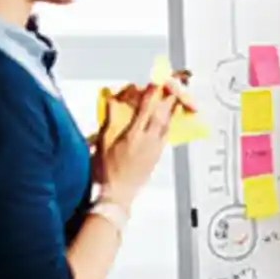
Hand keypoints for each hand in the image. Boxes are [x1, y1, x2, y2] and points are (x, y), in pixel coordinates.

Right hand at [96, 85, 177, 209]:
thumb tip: (113, 101)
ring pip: (168, 124)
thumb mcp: (103, 143)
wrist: (116, 195)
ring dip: (172, 110)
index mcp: (133, 135)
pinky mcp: (158, 156)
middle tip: (174, 86)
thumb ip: (110, 120)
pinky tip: (169, 120)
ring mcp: (155, 149)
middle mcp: (148, 140)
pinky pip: (167, 135)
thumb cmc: (106, 172)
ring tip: (176, 99)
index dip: (152, 94)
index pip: (146, 108)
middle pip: (163, 114)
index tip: (155, 83)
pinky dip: (169, 124)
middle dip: (169, 98)